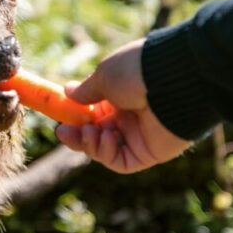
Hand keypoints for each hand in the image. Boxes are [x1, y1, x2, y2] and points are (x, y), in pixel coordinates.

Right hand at [55, 39, 191, 172]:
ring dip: (90, 144)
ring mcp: (140, 136)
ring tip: (90, 132)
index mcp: (121, 95)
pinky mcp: (149, 153)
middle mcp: (131, 116)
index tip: (59, 118)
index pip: (94, 112)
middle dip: (78, 135)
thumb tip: (68, 92)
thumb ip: (87, 90)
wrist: (173, 80)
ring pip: (106, 150)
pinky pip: (121, 161)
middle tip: (63, 132)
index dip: (76, 117)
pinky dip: (107, 153)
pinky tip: (105, 137)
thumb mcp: (105, 76)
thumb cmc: (137, 71)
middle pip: (97, 134)